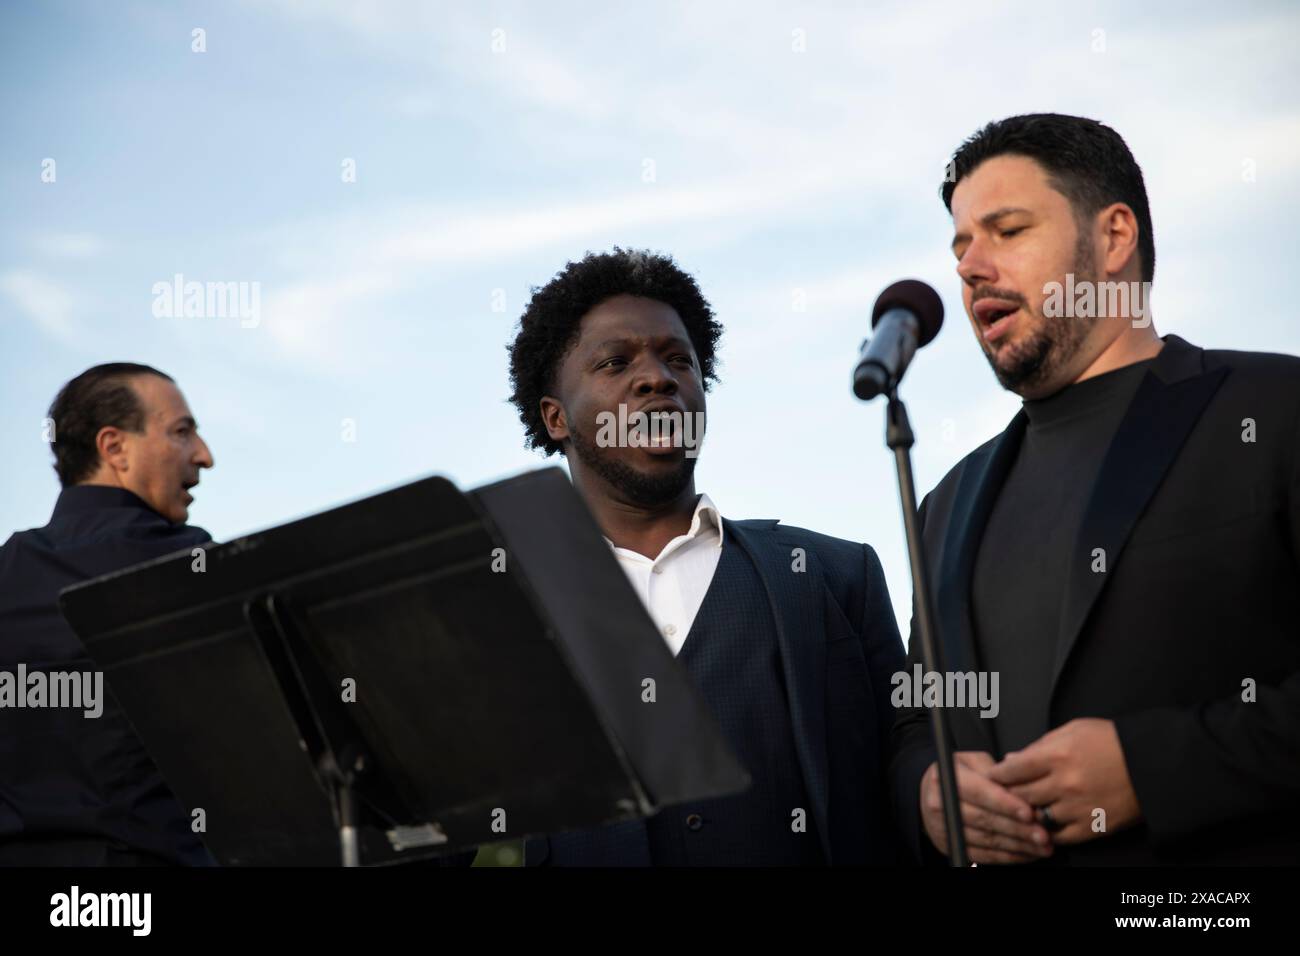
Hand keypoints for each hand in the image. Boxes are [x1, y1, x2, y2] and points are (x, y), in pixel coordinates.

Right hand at [920, 751, 1052, 863]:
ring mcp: (945, 827)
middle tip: (1044, 834)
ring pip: (987, 840)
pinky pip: (984, 855)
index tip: (1029, 812)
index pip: (979, 792)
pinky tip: (1028, 853)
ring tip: (1043, 846)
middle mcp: (940, 804)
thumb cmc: (959, 773)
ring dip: (1018, 845)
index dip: (1005, 804)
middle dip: (1017, 829)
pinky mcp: (952, 845)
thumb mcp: (972, 760)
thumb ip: (996, 770)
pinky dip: (1009, 857)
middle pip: (984, 820)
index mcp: (945, 777)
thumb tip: (1023, 783)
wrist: (929, 792)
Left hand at [988, 718, 1140, 844]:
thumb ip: (1039, 745)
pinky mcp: (1092, 826)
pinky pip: (1058, 835)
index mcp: (1057, 755)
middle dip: (1007, 794)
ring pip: (1036, 816)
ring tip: (1023, 807)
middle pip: (1020, 795)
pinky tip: (1044, 824)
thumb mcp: (1073, 730)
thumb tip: (1011, 759)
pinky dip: (1047, 831)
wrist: (1152, 764)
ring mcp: (1077, 807)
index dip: (997, 775)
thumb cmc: (1113, 742)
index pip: (1012, 770)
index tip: (990, 777)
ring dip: (1027, 812)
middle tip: (1000, 793)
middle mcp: (1064, 783)